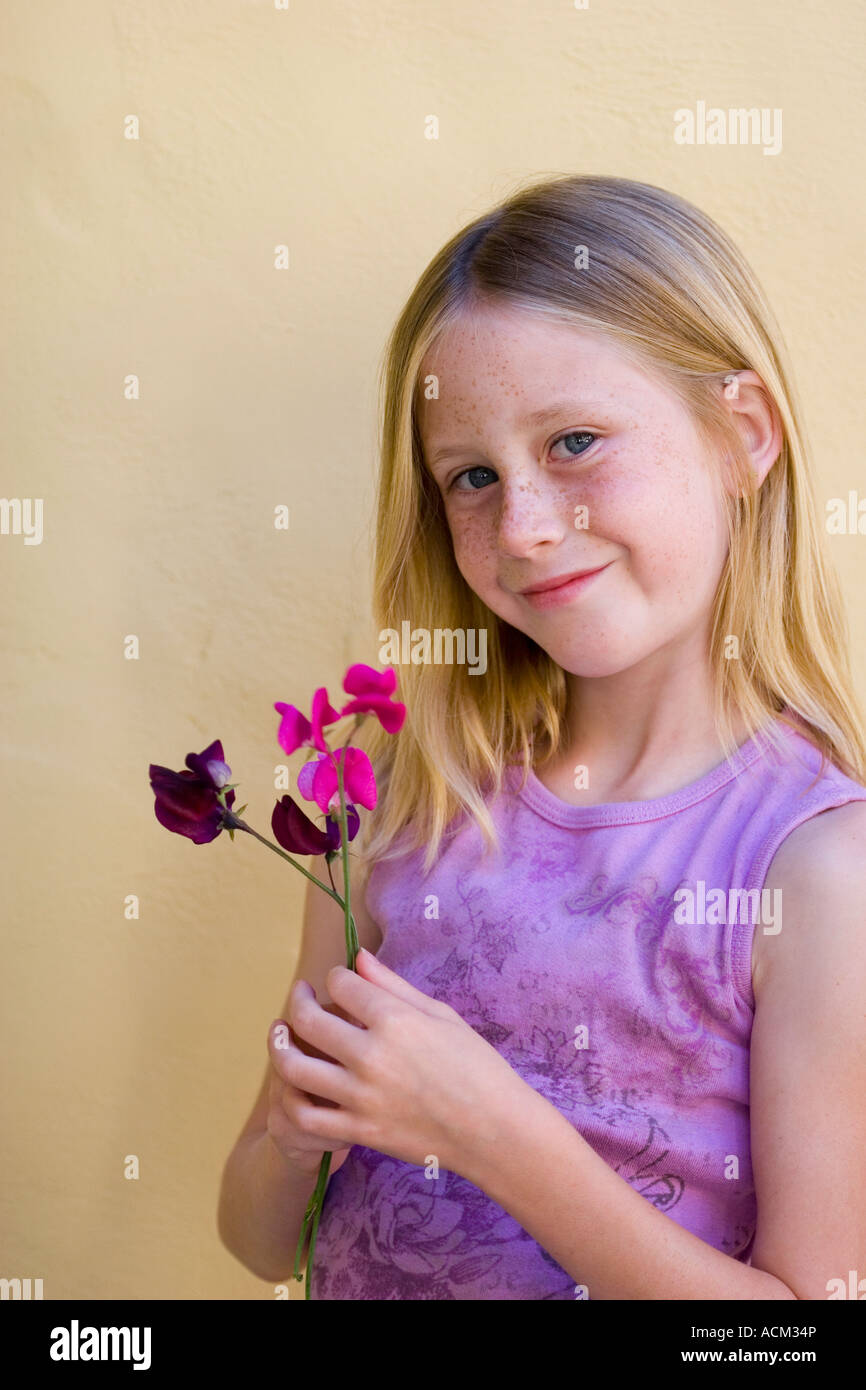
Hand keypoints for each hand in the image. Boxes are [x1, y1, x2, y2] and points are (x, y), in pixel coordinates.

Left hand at [278, 947, 525, 1176]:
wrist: (494, 1130)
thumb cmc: (476, 1066)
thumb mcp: (440, 1015)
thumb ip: (393, 985)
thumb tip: (357, 958)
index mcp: (395, 1020)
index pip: (341, 986)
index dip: (335, 978)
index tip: (339, 981)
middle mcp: (371, 1055)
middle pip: (308, 1020)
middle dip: (298, 1000)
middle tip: (301, 995)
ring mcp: (361, 1097)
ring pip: (294, 1068)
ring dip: (279, 1046)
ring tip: (281, 1035)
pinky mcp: (360, 1130)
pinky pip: (306, 1118)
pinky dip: (291, 1100)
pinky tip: (295, 1086)